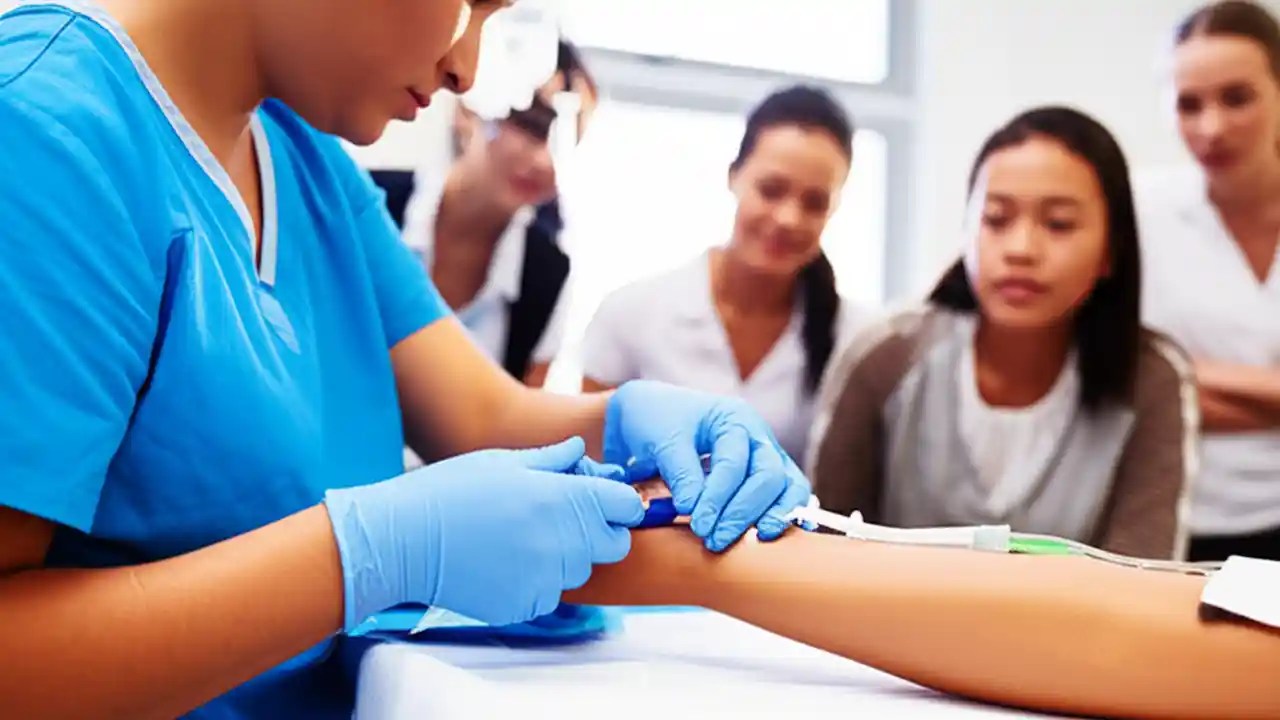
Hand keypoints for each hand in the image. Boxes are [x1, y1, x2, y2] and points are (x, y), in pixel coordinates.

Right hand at [323, 438, 643, 630]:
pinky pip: (550, 595)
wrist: (401, 540)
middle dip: (597, 532)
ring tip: (520, 538)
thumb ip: (552, 460)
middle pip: (613, 545)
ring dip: (564, 557)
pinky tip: (503, 563)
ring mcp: (544, 579)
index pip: (625, 506)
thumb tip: (581, 451)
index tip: (602, 500)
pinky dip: (536, 582)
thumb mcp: (503, 462)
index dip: (617, 502)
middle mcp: (560, 542)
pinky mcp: (524, 606)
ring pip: (580, 571)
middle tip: (560, 520)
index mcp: (560, 499)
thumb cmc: (449, 492)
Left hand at [602, 380, 809, 550]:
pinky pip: (791, 496)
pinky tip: (771, 535)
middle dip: (742, 513)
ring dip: (771, 517)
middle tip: (714, 540)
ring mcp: (768, 457)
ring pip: (789, 486)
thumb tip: (693, 508)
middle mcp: (758, 436)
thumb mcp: (663, 441)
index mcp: (734, 418)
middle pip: (768, 476)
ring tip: (749, 545)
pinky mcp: (770, 479)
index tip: (698, 525)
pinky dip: (786, 515)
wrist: (654, 417)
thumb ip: (680, 472)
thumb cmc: (658, 423)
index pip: (734, 462)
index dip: (717, 497)